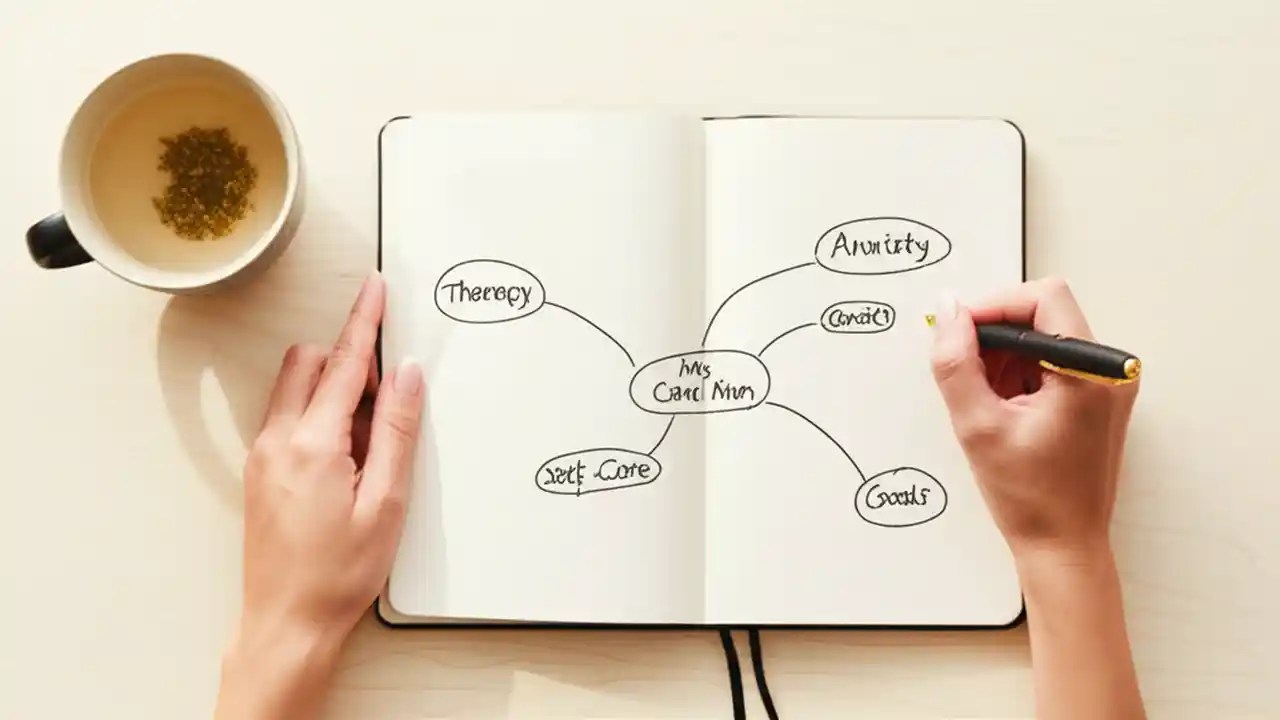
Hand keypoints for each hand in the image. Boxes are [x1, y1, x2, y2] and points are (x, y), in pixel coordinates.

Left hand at [215, 273, 423, 719]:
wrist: (287, 622)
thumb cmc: (339, 573)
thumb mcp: (386, 501)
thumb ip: (395, 430)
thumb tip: (405, 375)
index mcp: (313, 443)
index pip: (345, 364)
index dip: (365, 321)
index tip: (375, 288)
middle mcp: (278, 440)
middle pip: (311, 365)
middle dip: (349, 361)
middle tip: (387, 394)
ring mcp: (263, 456)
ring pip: (295, 390)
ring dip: (332, 391)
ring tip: (368, 445)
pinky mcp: (259, 472)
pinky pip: (288, 419)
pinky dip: (317, 417)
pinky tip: (345, 461)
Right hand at [929, 277, 1145, 719]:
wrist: (1063, 548)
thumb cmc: (1032, 499)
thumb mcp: (977, 425)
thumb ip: (956, 362)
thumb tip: (947, 312)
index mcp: (1090, 371)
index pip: (1041, 297)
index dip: (992, 307)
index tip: (956, 331)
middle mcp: (1109, 370)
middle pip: (1042, 314)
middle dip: (994, 337)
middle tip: (966, 374)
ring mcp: (1105, 385)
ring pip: (1042, 339)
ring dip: (1003, 359)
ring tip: (987, 404)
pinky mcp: (1095, 399)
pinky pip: (1050, 364)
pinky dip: (1017, 377)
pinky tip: (1002, 412)